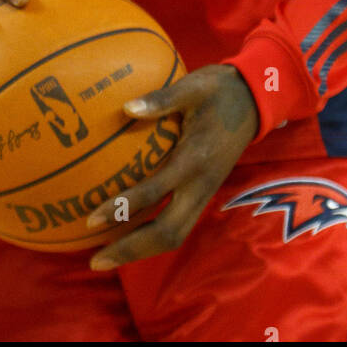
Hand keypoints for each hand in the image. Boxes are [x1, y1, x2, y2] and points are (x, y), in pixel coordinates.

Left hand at [87, 63, 258, 269]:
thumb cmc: (219, 89)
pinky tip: (127, 234)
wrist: (255, 99)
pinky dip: (151, 236)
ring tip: (107, 257)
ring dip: (141, 249)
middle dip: (131, 249)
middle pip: (167, 233)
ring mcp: (205, 192)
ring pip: (174, 235)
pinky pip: (178, 224)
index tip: (92, 218)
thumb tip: (126, 108)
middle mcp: (201, 184)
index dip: (123, 208)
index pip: (155, 192)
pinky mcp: (204, 193)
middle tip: (96, 261)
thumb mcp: (193, 86)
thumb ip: (161, 99)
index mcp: (195, 158)